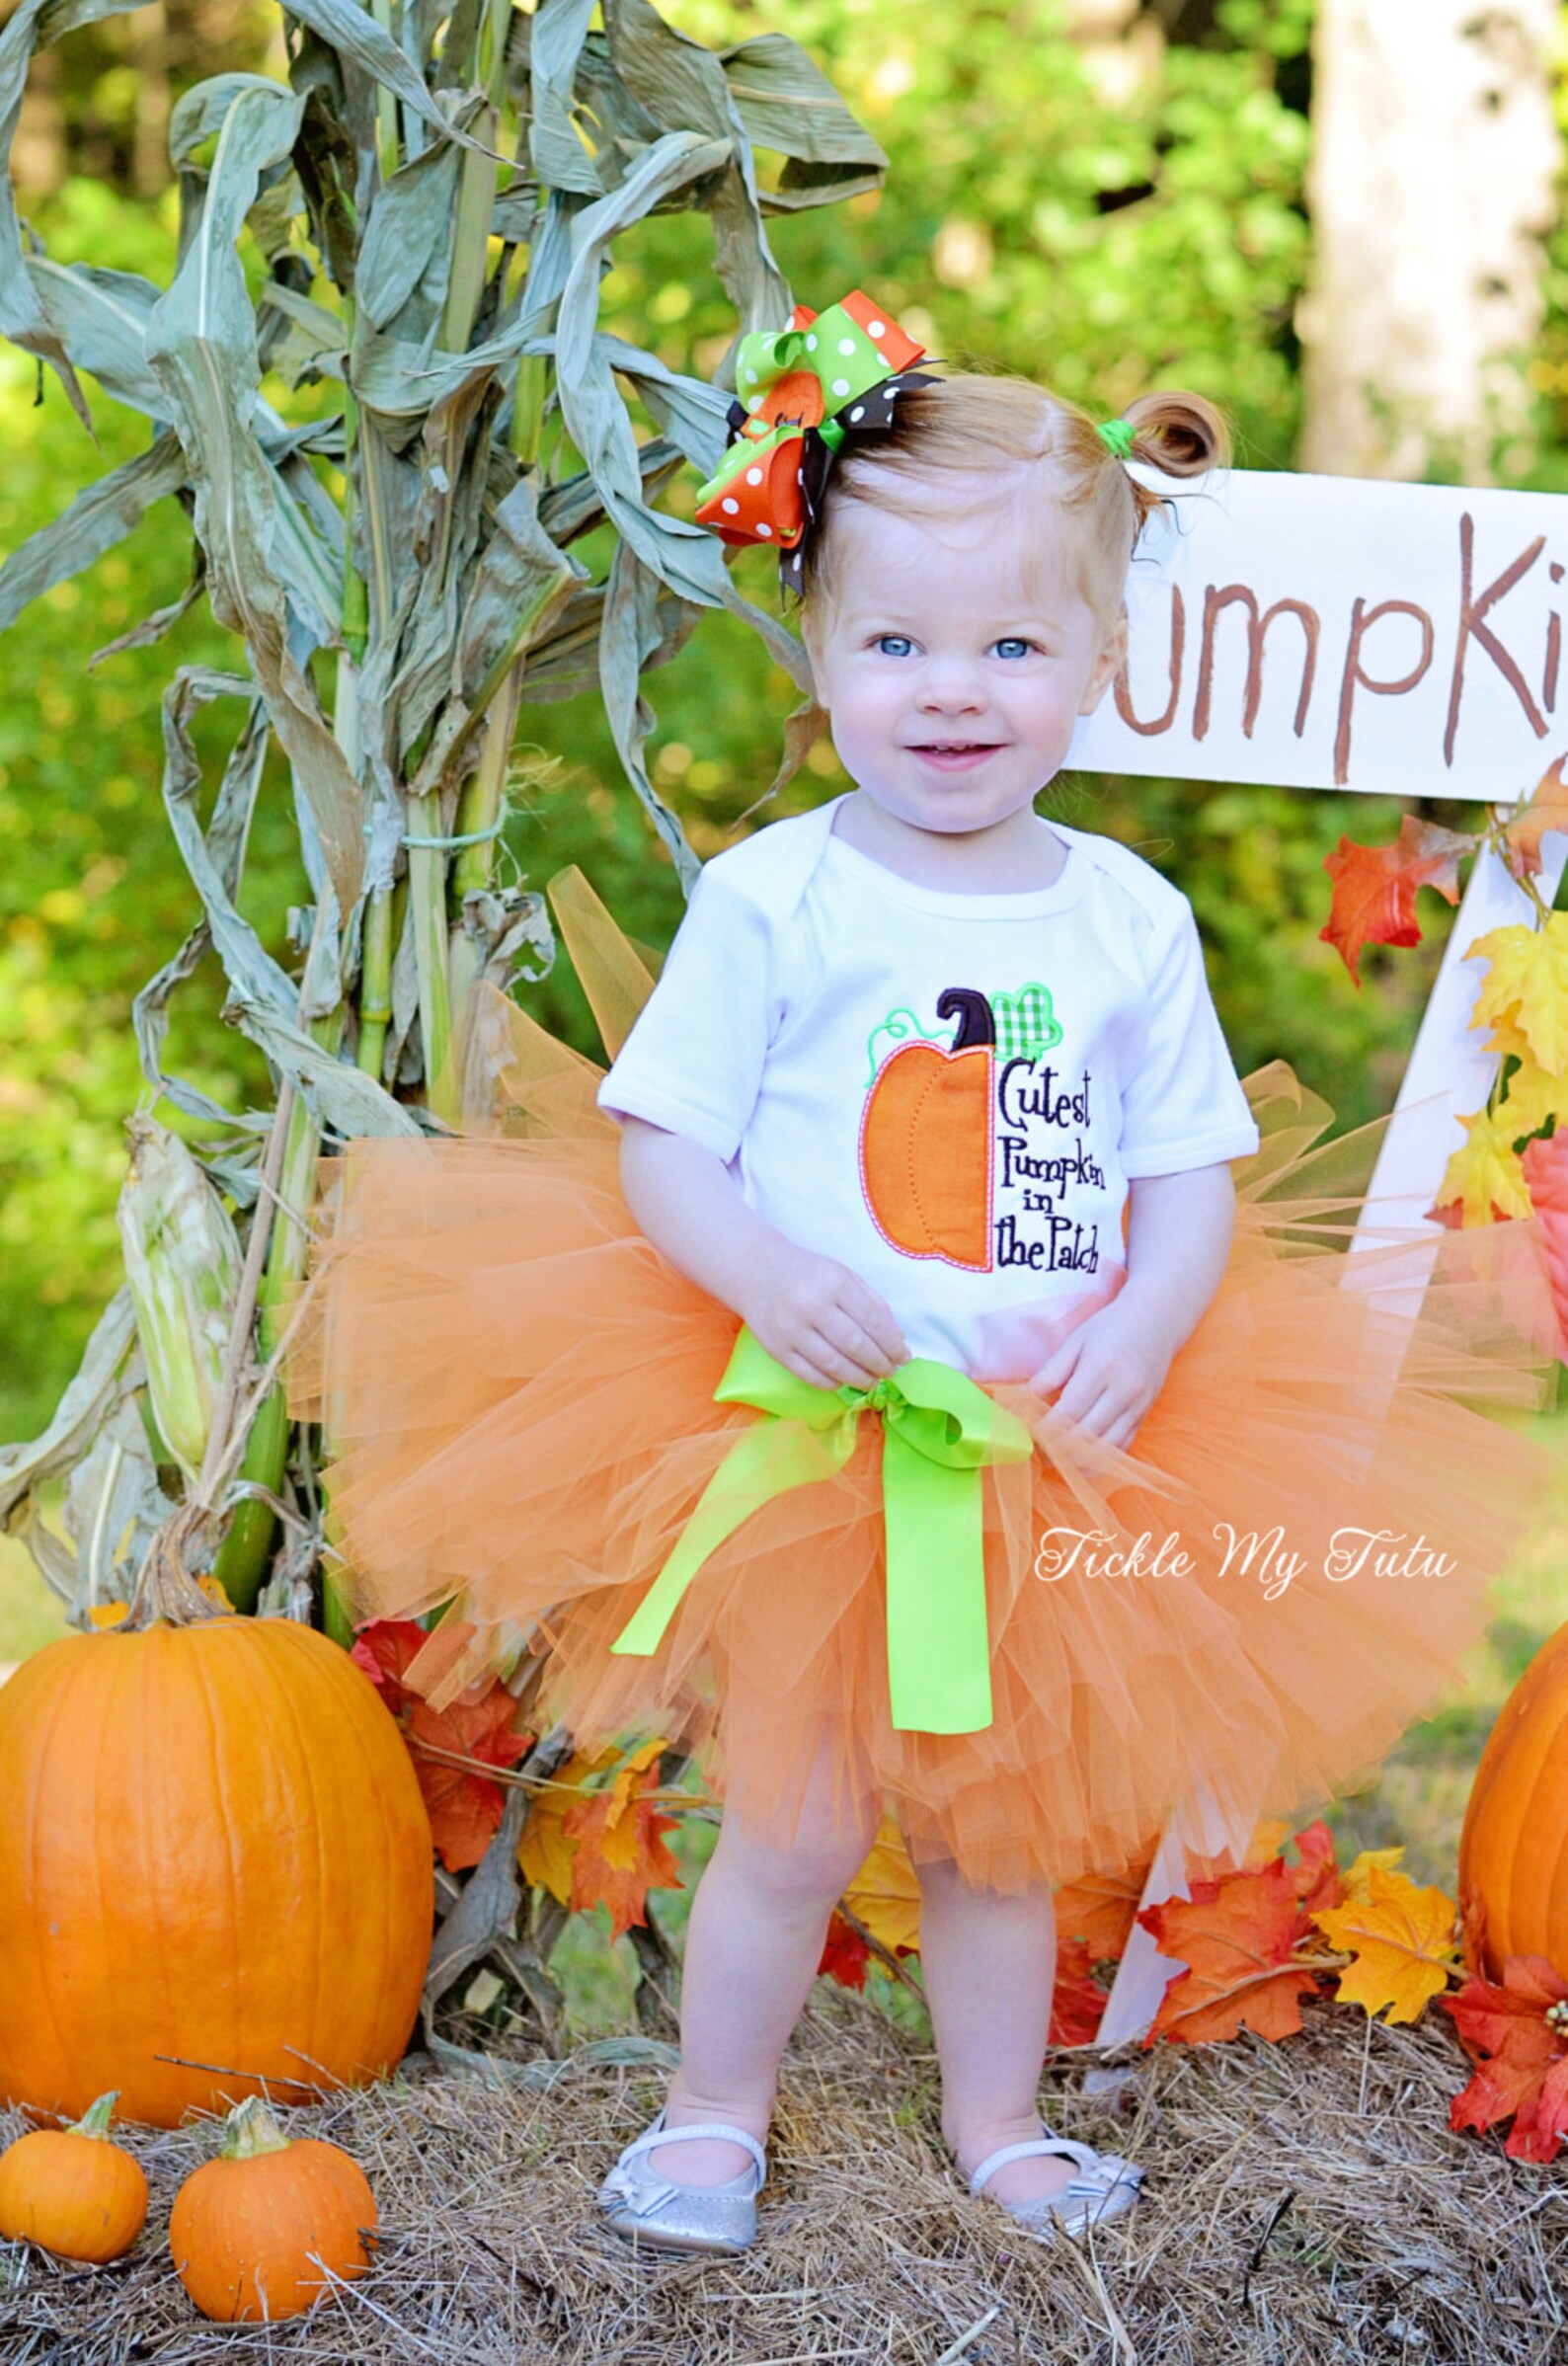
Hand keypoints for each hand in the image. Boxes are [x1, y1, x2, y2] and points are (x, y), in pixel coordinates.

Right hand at [739, 1240, 909, 1391]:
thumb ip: (874, 1304)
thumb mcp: (844, 1276)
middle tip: (890, 1372)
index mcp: (835, 1283)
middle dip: (880, 1365)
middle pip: (856, 1346)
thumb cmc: (808, 1273)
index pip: (873, 1322)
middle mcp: (812, 1307)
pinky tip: (843, 1380)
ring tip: (872, 1380)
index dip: (893, 1345)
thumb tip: (898, 1340)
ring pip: (834, 1365)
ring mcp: (791, 1330)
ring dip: (859, 1379)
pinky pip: (810, 1375)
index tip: (904, 1357)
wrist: (756, 1271)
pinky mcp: (777, 1349)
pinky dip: (832, 1383)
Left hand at [1026, 1293, 1175, 1450]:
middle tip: (1035, 1450)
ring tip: (1053, 1459)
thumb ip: (1051, 1372)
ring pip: (1104, 1448)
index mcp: (1102, 1367)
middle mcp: (1124, 1391)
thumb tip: (1024, 1399)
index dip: (1044, 1428)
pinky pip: (1121, 1448)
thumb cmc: (1110, 1328)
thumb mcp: (1075, 1341)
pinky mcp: (1144, 1417)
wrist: (1156, 1322)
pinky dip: (1099, 1462)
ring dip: (1076, 1460)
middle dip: (1056, 1448)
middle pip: (1086, 1434)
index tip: (1026, 1433)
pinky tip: (1079, 1463)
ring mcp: (1138, 1407)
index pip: (1068, 1411)